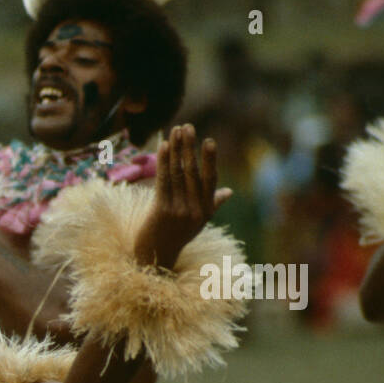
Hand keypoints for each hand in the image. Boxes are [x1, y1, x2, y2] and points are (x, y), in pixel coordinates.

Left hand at [133, 124, 231, 269]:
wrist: (154, 256)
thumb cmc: (176, 235)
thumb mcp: (198, 222)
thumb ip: (212, 204)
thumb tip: (229, 192)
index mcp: (206, 210)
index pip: (210, 179)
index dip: (210, 159)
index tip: (209, 140)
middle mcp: (195, 210)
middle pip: (193, 172)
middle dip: (189, 147)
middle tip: (187, 126)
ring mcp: (179, 211)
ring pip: (177, 173)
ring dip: (175, 149)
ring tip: (174, 131)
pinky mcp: (162, 211)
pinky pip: (163, 181)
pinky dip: (163, 161)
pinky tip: (162, 146)